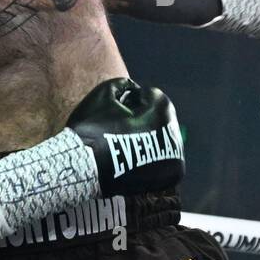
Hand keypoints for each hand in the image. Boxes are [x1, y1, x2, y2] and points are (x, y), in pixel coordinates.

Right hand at [66, 78, 183, 196]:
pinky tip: (133, 159)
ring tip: (126, 144)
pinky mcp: (173, 174)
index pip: (152, 96)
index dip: (133, 100)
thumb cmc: (92, 129)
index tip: (119, 109)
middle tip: (122, 128)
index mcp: (161, 109)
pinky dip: (154, 158)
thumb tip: (133, 88)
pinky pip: (168, 160)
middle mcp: (175, 132)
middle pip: (162, 118)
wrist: (83, 170)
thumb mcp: (102, 95)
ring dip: (151, 137)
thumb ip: (122, 84)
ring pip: (166, 138)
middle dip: (145, 118)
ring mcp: (176, 156)